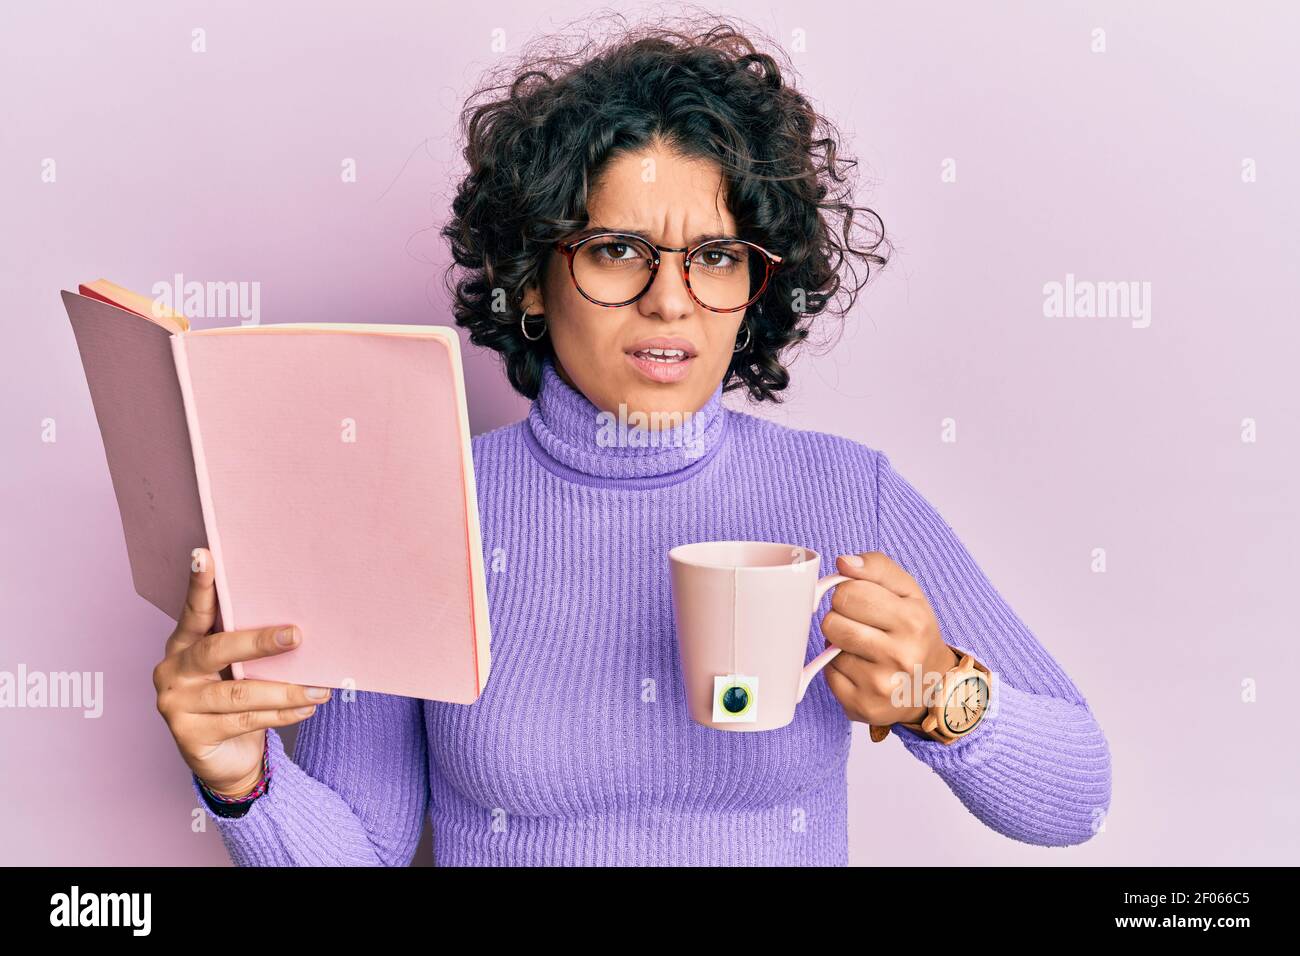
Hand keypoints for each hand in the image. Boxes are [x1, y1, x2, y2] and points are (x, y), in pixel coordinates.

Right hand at [152, 547, 329, 797]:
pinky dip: (282, 713)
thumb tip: (297, 623)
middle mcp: (172, 670)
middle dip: (260, 642)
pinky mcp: (190, 735)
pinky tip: (306, 708)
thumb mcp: (238, 669)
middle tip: (296, 636)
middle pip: (217, 649)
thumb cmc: (237, 701)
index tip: (205, 554)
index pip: (193, 609)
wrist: (227, 759)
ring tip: (320, 689)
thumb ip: (248, 647)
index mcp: (183, 643)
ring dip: (285, 690)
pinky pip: (245, 720)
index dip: (199, 584)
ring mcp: (176, 704)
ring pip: (238, 692)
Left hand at [819, 551, 958, 731]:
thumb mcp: (908, 591)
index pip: (848, 593)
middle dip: (841, 617)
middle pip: (832, 621)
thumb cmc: (914, 631)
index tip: (861, 601)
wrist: (933, 685)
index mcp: (912, 621)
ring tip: (864, 647)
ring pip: (828, 648)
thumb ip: (876, 567)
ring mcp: (880, 686)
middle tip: (862, 625)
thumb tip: (843, 562)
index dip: (848, 593)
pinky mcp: (862, 707)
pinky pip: (828, 675)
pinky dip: (839, 670)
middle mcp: (899, 656)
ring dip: (840, 644)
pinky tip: (861, 670)